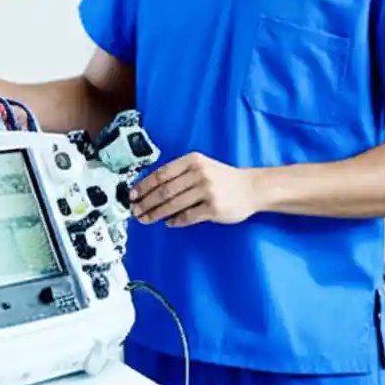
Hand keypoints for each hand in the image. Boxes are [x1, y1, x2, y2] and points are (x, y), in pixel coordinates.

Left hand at [130, 152, 261, 227]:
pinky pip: (188, 216)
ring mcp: (207, 191)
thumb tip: (151, 189)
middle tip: (136, 211)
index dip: (144, 185)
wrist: (252, 188)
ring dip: (156, 213)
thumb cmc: (223, 178)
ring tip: (146, 219)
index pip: (162, 173)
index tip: (132, 195)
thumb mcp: (202, 166)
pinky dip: (176, 221)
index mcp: (193, 161)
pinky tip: (169, 223)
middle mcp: (199, 173)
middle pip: (164, 190)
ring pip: (173, 204)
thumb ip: (180, 173)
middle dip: (147, 202)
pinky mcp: (213, 208)